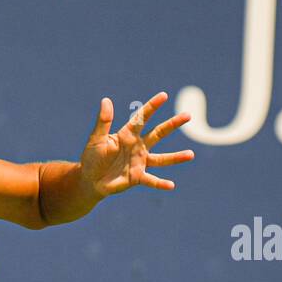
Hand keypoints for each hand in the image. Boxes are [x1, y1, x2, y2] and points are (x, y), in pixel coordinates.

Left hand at [79, 92, 193, 198]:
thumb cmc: (92, 157)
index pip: (142, 118)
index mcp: (127, 134)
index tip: (164, 95)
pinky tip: (171, 185)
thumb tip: (106, 100)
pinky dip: (160, 183)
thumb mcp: (96, 139)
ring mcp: (140, 162)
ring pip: (161, 159)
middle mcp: (138, 146)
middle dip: (172, 125)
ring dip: (175, 157)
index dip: (152, 106)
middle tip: (188, 115)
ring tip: (191, 154)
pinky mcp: (137, 177)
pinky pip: (151, 180)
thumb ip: (103, 122)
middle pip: (158, 133)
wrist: (90, 180)